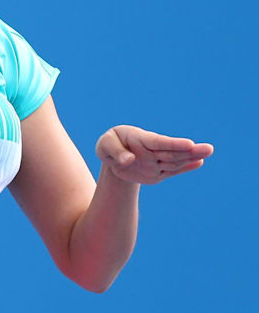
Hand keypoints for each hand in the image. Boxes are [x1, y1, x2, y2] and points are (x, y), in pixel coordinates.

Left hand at [95, 125, 213, 184]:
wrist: (113, 156)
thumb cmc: (109, 145)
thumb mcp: (104, 146)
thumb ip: (115, 152)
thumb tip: (129, 161)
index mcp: (140, 139)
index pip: (159, 142)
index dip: (174, 144)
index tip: (189, 144)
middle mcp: (152, 151)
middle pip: (172, 152)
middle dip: (190, 150)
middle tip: (209, 148)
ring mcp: (156, 162)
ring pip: (175, 161)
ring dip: (191, 158)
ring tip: (207, 152)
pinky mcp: (158, 172)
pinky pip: (173, 170)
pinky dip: (185, 167)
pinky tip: (199, 163)